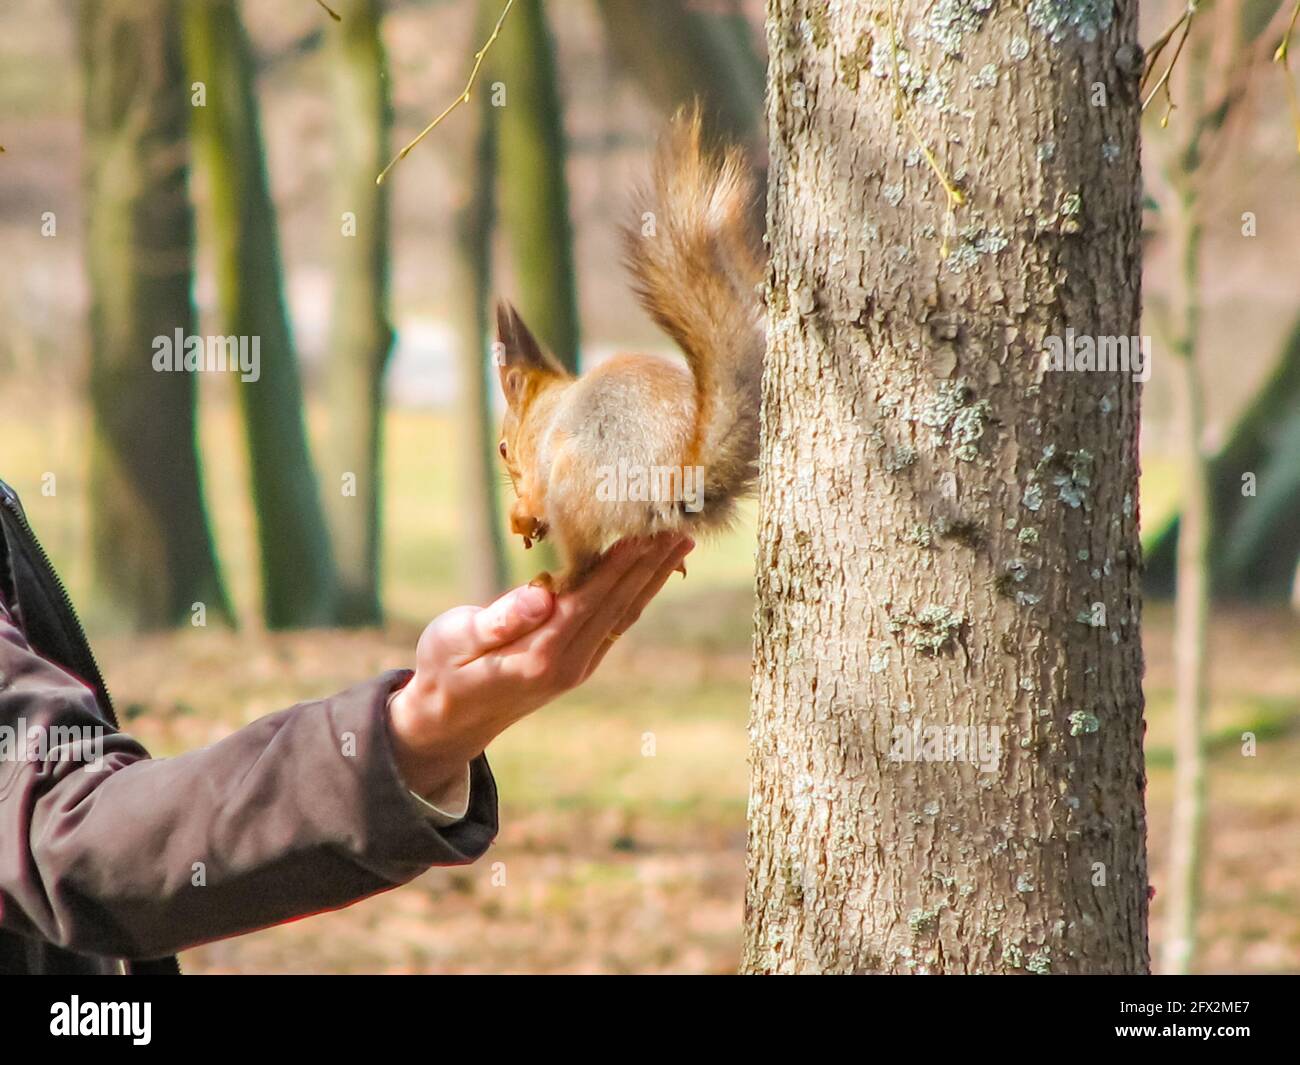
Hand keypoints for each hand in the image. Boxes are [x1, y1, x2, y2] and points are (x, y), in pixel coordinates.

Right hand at [388, 533, 693, 798]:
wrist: (449, 721)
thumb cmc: (444, 669)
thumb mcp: (455, 641)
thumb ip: (498, 620)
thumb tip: (542, 596)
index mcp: (539, 654)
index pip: (590, 600)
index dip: (620, 565)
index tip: (646, 532)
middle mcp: (569, 663)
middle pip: (619, 604)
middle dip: (650, 564)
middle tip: (681, 524)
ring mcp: (579, 666)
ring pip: (625, 614)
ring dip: (654, 576)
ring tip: (681, 542)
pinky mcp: (579, 664)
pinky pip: (617, 622)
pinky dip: (638, 592)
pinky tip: (652, 571)